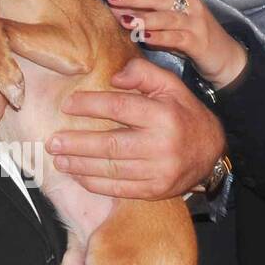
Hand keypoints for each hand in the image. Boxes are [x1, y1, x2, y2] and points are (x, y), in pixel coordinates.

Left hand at [46, 55, 225, 199]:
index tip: (67, 105)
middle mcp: (161, 145)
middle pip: (111, 145)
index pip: (120, 108)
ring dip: (80, 166)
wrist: (211, 153)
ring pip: (111, 169)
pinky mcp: (154, 191)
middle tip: (53, 142)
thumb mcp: (171, 86)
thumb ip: (143, 73)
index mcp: (164, 115)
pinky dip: (95, 183)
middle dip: (77, 144)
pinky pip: (119, 189)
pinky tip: (78, 175)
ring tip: (59, 159)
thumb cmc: (184, 115)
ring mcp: (158, 172)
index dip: (91, 106)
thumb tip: (113, 77)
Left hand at [103, 0, 246, 88]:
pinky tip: (145, 38)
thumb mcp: (168, 22)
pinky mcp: (199, 41)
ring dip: (145, 18)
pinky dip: (161, 37)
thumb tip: (115, 8)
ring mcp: (195, 21)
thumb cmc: (190, 36)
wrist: (224, 56)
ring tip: (125, 19)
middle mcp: (189, 3)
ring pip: (168, 17)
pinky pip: (177, 38)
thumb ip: (146, 14)